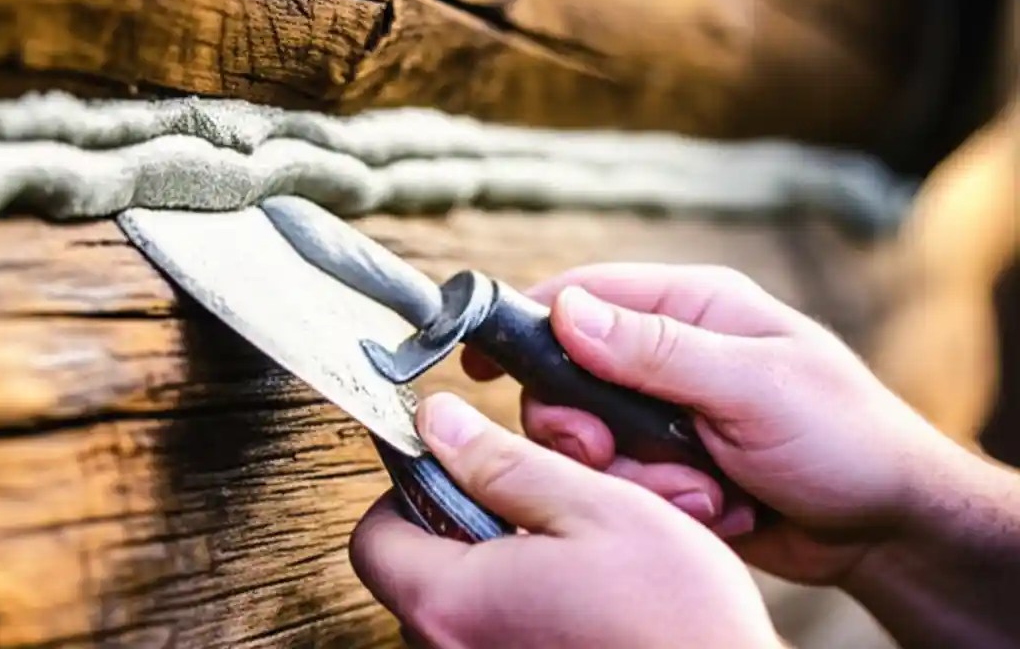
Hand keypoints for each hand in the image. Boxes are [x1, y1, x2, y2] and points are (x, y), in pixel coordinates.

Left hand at [350, 393, 780, 648]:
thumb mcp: (597, 510)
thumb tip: (440, 425)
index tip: (452, 470)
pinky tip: (582, 600)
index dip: (406, 492)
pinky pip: (496, 637)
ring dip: (500, 571)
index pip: (372, 539)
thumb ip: (506, 464)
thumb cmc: (679, 623)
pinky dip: (524, 611)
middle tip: (529, 511)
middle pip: (414, 574)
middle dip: (463, 530)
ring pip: (460, 607)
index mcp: (454, 600)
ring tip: (569, 557)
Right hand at [462, 263, 953, 584]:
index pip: (584, 296)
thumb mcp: (755, 386)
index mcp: (691, 309)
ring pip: (588, 441)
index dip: (525, 324)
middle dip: (584, 427)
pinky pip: (621, 484)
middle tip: (608, 453)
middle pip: (567, 379)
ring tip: (706, 490)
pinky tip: (719, 508)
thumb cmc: (845, 439)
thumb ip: (658, 351)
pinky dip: (660, 503)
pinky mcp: (666, 467)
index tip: (477, 362)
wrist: (886, 527)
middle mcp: (669, 356)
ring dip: (637, 476)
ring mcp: (665, 414)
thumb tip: (568, 311)